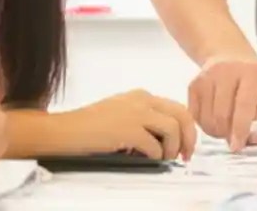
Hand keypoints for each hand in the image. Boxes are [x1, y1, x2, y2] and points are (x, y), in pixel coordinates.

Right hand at [64, 90, 197, 160]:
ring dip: (173, 147)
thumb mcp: (122, 113)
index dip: (187, 128)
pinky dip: (156, 155)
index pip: (177, 108)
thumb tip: (165, 139)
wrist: (67, 129)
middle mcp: (142, 100)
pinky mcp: (128, 129)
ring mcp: (136, 113)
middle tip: (185, 154)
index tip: (185, 144)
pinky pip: (154, 145)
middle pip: (182, 114)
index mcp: (142, 95)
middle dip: (189, 137)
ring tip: (165, 158)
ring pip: (173, 128)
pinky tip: (149, 159)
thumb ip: (144, 119)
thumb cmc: (90, 126)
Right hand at [189, 55, 256, 151]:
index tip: (237, 147)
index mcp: (251, 74)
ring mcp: (207, 77)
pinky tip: (214, 119)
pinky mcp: (193, 84)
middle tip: (234, 138)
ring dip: (216, 132)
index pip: (243, 105)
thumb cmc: (253, 79)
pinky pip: (195, 116)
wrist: (228, 54)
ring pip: (207, 118)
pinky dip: (204, 125)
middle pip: (221, 115)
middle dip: (227, 134)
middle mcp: (226, 72)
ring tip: (226, 128)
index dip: (240, 129)